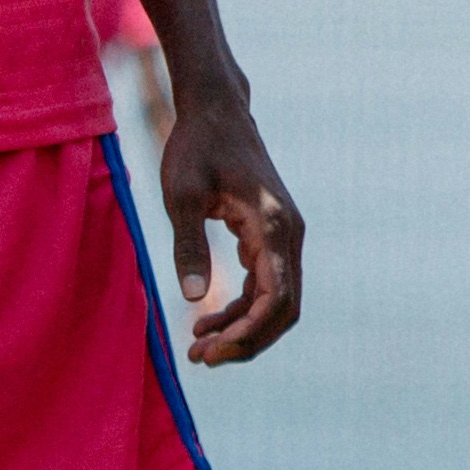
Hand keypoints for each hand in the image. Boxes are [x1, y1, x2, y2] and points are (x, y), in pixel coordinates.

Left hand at [157, 83, 306, 366]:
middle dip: (246, 340)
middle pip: (283, 309)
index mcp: (274, 226)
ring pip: (275, 300)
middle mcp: (289, 235)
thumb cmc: (197, 147)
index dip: (248, 332)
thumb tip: (194, 297)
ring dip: (243, 328)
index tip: (209, 350)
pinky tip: (207, 317)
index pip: (276, 298)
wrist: (216, 111)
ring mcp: (283, 236)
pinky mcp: (269, 236)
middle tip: (200, 358)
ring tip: (198, 345)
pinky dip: (242, 307)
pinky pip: (265, 284)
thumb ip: (188, 246)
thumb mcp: (181, 195)